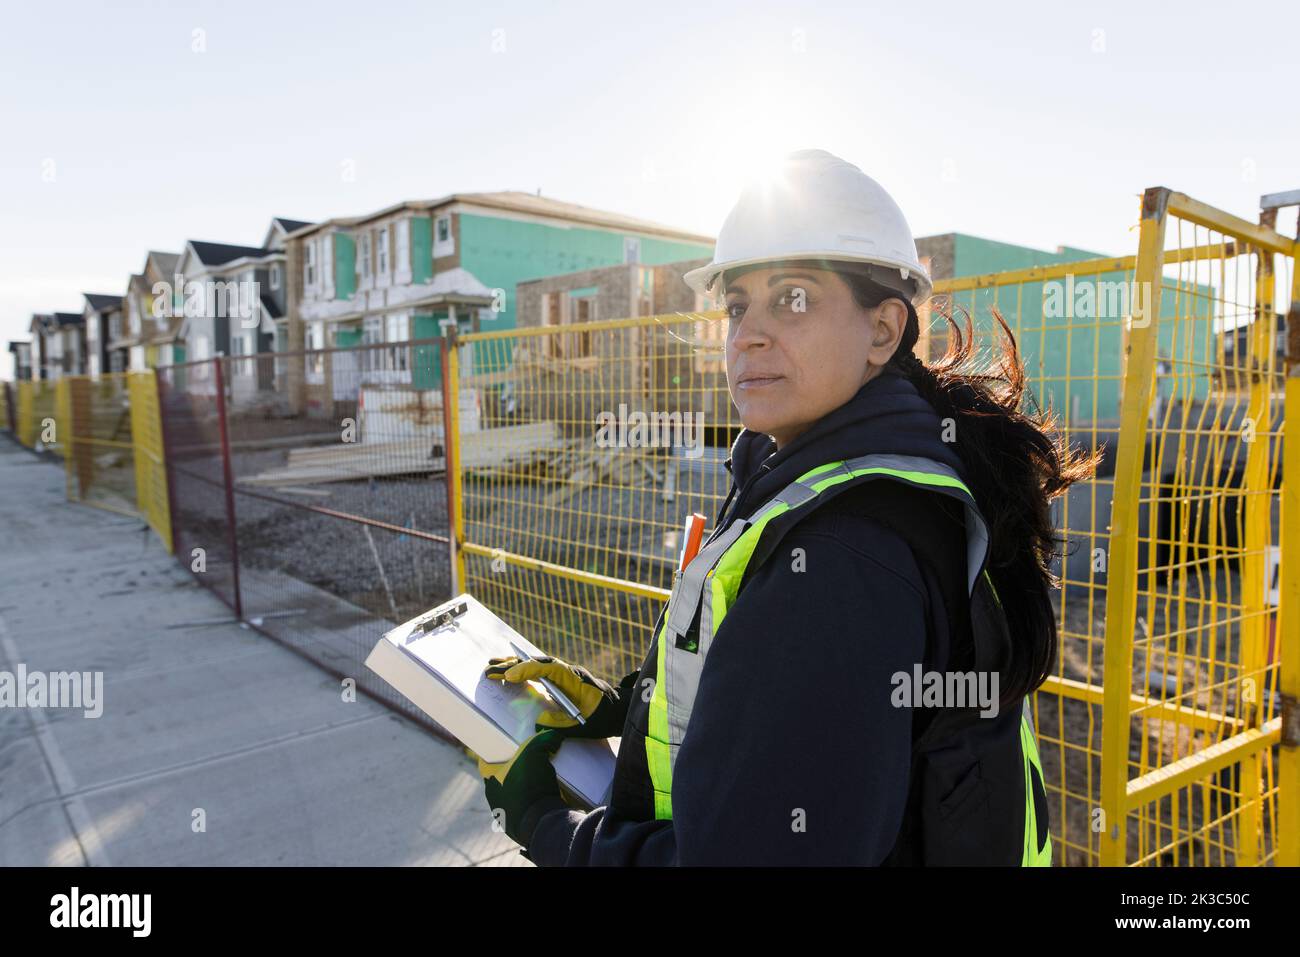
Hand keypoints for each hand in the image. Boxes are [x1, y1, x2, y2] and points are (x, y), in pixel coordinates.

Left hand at [479, 728, 567, 846]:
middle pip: (503, 777)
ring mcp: (502, 813)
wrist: (539, 823)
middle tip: (534, 764)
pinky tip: (544, 799)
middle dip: (517, 770)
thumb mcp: (535, 753)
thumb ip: (542, 740)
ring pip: (512, 794)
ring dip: (525, 789)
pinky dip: (532, 803)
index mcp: (490, 778)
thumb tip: (553, 737)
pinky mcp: (515, 826)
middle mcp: (493, 797)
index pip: (488, 761)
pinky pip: (522, 809)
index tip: (513, 749)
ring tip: (542, 783)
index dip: (501, 753)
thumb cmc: (530, 786)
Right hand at [484, 655, 624, 738]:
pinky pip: (539, 671)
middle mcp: (568, 672)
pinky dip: (523, 671)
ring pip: (536, 665)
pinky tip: (508, 674)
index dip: (527, 670)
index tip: (509, 675)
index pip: (548, 668)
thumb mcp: (582, 726)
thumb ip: (560, 725)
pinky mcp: (561, 681)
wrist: (619, 711)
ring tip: (493, 666)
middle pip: (537, 663)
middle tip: (490, 670)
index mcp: (575, 679)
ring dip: (514, 665)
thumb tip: (538, 722)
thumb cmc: (603, 718)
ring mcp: (564, 675)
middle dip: (512, 665)